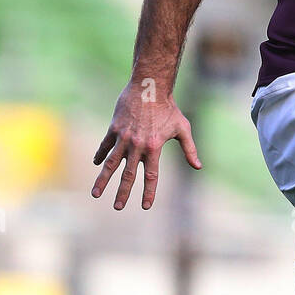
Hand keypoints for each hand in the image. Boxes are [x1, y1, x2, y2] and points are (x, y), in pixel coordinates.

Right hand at [91, 82, 200, 210]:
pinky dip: (100, 155)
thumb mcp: (183, 128)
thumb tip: (198, 167)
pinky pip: (105, 146)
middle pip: (128, 175)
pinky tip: (96, 164)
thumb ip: (189, 149)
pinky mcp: (114, 128)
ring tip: (96, 194)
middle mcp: (137, 146)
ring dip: (103, 180)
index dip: (148, 192)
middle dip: (123, 193)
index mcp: (154, 148)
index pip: (151, 176)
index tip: (145, 206)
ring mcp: (123, 138)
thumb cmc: (169, 108)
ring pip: (111, 163)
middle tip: (117, 207)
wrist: (149, 87)